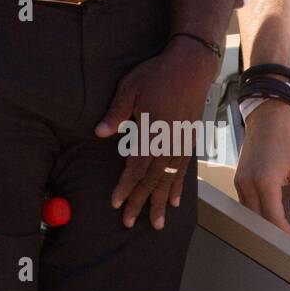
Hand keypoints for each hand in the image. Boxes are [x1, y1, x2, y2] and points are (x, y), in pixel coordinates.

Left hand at [96, 38, 218, 229]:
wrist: (191, 67)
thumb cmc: (156, 75)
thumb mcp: (130, 88)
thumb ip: (116, 113)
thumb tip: (99, 133)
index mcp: (152, 132)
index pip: (137, 167)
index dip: (126, 186)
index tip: (116, 203)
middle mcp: (169, 143)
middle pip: (153, 179)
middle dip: (140, 201)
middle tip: (129, 222)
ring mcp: (181, 144)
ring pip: (169, 179)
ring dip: (160, 201)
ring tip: (156, 224)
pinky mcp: (189, 141)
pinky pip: (183, 170)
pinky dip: (178, 187)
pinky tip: (174, 201)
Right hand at [236, 100, 289, 238]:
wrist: (266, 120)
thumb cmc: (284, 140)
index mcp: (264, 181)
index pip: (273, 218)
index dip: (285, 235)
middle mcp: (248, 184)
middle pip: (259, 219)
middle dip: (275, 233)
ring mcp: (241, 182)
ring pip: (251, 213)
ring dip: (266, 223)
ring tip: (284, 229)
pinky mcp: (239, 179)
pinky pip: (247, 203)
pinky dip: (260, 211)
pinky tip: (273, 212)